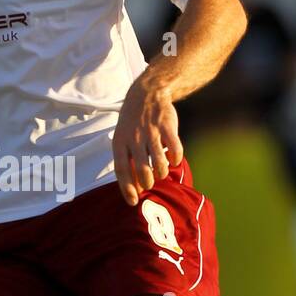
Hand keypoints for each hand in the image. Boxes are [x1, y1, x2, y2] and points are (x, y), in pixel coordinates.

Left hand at [112, 73, 183, 205]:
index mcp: (120, 142)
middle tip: (150, 185)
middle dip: (147, 183)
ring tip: (161, 173)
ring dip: (161, 173)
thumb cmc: (133, 123)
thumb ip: (128, 160)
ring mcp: (151, 131)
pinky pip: (174, 148)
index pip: (122, 170)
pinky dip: (176, 158)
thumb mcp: (123, 137)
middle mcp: (134, 138)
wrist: (146, 93)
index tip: (133, 202)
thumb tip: (133, 188)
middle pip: (142, 170)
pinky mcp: (166, 126)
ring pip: (159, 162)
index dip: (127, 188)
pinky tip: (174, 159)